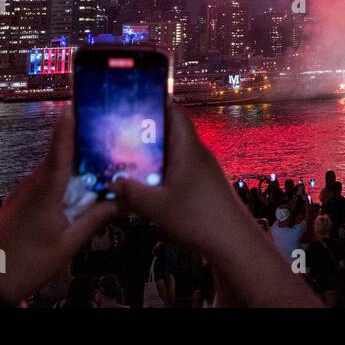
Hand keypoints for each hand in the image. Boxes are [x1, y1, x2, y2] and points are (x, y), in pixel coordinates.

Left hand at [0, 108, 120, 303]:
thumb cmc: (27, 264)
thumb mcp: (69, 243)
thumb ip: (96, 218)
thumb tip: (124, 201)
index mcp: (45, 192)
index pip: (59, 150)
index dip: (68, 125)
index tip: (77, 103)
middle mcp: (32, 185)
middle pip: (61, 156)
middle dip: (84, 145)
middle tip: (109, 136)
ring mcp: (24, 193)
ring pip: (55, 171)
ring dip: (77, 167)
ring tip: (104, 165)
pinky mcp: (22, 202)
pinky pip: (47, 183)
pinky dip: (65, 181)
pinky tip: (81, 191)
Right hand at [114, 103, 318, 306]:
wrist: (233, 241)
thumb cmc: (197, 217)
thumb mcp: (157, 206)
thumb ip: (131, 192)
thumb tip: (111, 181)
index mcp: (189, 148)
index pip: (176, 113)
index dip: (156, 104)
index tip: (130, 104)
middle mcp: (197, 153)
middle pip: (172, 132)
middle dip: (147, 132)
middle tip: (118, 135)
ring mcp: (202, 169)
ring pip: (175, 152)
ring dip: (154, 154)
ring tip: (126, 158)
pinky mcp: (203, 184)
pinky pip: (179, 168)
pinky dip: (162, 170)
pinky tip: (147, 183)